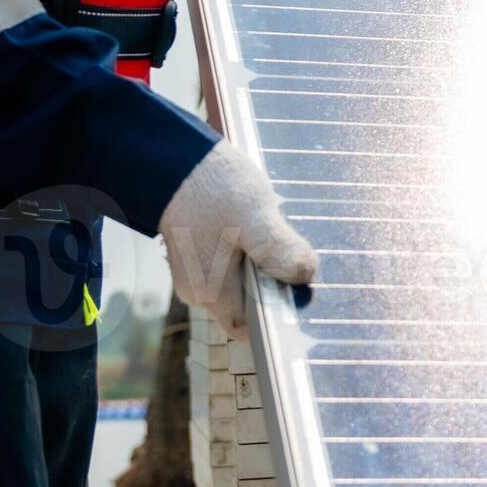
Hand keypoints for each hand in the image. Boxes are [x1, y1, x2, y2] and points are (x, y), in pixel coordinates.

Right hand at [161, 141, 316, 336]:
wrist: (177, 158)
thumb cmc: (211, 186)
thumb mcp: (253, 214)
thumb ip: (276, 247)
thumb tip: (304, 275)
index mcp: (210, 292)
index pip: (251, 329)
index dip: (280, 318)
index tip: (309, 297)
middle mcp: (203, 291)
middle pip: (253, 306)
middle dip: (281, 289)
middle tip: (308, 263)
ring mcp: (203, 273)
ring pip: (249, 284)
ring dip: (273, 268)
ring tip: (292, 243)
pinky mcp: (207, 254)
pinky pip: (241, 266)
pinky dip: (260, 254)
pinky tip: (274, 232)